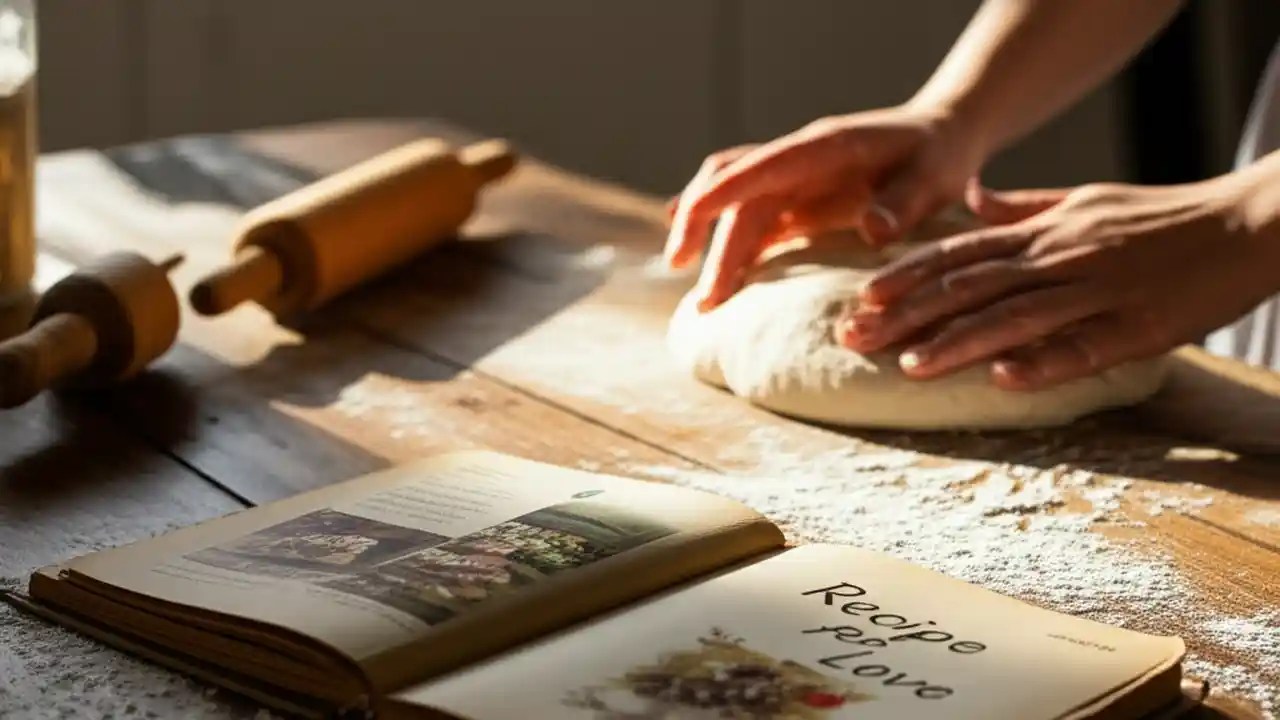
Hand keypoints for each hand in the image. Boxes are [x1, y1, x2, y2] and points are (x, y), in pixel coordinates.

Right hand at [664, 104, 988, 310]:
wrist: (940, 140)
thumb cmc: (938, 158)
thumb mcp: (934, 177)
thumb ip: (904, 201)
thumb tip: (872, 230)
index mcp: (825, 147)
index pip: (764, 165)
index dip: (726, 188)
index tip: (690, 212)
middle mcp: (797, 161)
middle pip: (735, 192)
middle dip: (707, 237)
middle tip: (705, 300)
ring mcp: (791, 182)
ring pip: (732, 204)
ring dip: (706, 240)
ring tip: (702, 301)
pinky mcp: (792, 203)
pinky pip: (747, 220)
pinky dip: (724, 245)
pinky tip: (702, 270)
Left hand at [839, 175, 1279, 389]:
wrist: (1248, 222)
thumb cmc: (1161, 217)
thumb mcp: (1085, 199)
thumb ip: (1025, 207)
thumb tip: (972, 201)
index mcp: (1045, 231)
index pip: (960, 252)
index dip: (907, 277)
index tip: (861, 300)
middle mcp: (1060, 256)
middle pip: (971, 286)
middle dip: (907, 315)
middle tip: (852, 340)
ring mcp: (1099, 290)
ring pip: (1016, 317)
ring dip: (958, 342)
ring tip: (907, 366)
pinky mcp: (1140, 325)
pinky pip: (1086, 347)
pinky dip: (1044, 362)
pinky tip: (1003, 380)